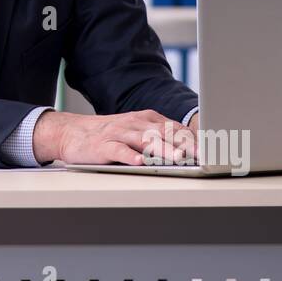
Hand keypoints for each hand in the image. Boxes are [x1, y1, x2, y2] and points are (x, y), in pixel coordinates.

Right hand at [33, 109, 198, 165]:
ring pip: (144, 140)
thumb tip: (190, 145)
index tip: (209, 150)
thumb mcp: (136, 130)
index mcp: (146, 119)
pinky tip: (139, 161)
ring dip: (162, 149)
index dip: (192, 139)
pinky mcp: (103, 145)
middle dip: (183, 143)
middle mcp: (134, 123)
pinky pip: (118, 150)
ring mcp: (118, 133)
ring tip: (176, 157)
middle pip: (163, 132)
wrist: (72, 132)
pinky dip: (129, 155)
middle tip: (200, 155)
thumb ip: (159, 135)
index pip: (174, 128)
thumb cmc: (109, 134)